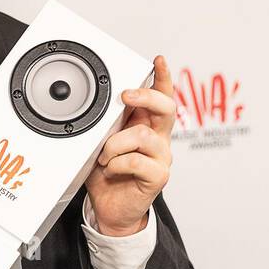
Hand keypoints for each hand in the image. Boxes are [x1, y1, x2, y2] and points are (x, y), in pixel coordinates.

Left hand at [84, 54, 175, 235]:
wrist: (111, 208)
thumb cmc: (107, 174)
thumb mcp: (102, 141)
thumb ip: (109, 124)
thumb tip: (104, 106)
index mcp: (147, 125)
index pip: (161, 96)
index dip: (162, 77)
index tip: (158, 60)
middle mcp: (158, 138)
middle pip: (166, 108)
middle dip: (145, 96)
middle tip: (125, 95)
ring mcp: (161, 157)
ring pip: (144, 136)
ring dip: (116, 143)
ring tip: (105, 156)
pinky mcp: (158, 176)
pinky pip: (138, 161)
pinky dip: (118, 163)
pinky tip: (111, 169)